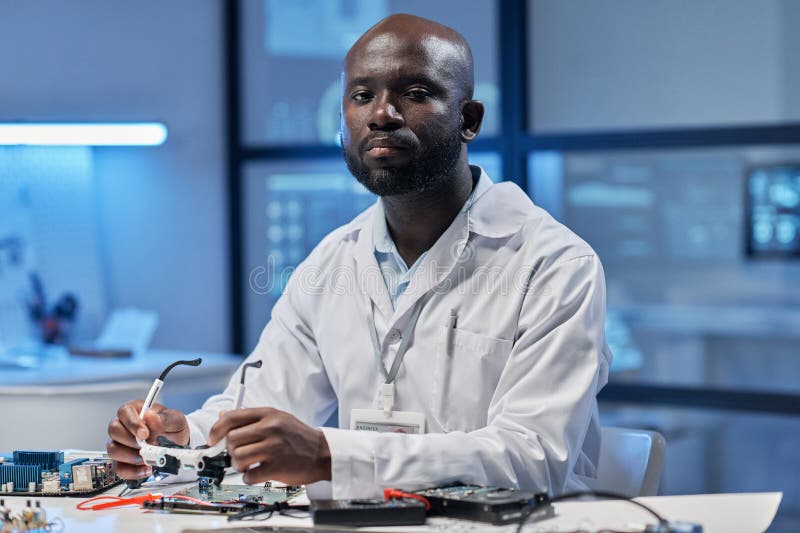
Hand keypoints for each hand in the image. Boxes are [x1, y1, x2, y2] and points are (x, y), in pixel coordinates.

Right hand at [106, 399, 189, 479]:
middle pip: (114, 430)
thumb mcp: (175, 420)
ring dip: (132, 456)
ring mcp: (121, 444)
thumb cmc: (172, 427)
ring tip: (148, 457)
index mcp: (135, 411)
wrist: (177, 444)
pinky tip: (146, 468)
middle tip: (147, 446)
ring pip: (113, 450)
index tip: (145, 433)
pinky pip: (119, 468)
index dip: (132, 423)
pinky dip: (133, 471)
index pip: (124, 412)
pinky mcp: (122, 461)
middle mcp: (124, 426)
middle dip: (132, 441)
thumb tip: (151, 417)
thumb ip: (165, 418)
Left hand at [208, 407, 330, 485]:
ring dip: (238, 465)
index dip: (216, 429)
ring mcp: (273, 448)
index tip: (212, 439)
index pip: (232, 417)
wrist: (322, 453)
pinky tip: (258, 473)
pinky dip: (249, 477)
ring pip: (237, 458)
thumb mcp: (278, 419)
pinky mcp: (276, 467)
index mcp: (269, 414)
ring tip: (248, 465)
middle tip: (238, 454)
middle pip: (231, 440)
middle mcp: (270, 428)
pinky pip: (249, 475)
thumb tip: (223, 415)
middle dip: (230, 450)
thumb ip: (251, 417)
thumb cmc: (299, 437)